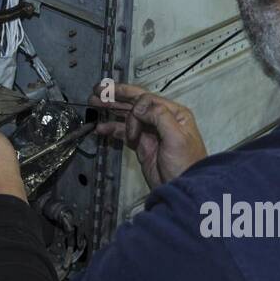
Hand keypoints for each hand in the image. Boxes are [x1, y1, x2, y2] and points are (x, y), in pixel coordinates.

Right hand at [89, 81, 207, 189]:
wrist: (182, 188)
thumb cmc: (186, 163)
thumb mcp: (177, 137)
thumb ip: (159, 116)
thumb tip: (141, 106)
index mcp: (173, 113)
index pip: (147, 99)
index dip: (134, 105)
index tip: (132, 120)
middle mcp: (161, 119)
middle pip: (134, 103)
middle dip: (115, 97)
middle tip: (97, 92)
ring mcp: (150, 132)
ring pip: (127, 116)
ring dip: (110, 110)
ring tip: (94, 105)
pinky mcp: (142, 145)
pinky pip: (123, 132)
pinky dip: (111, 129)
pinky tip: (101, 128)